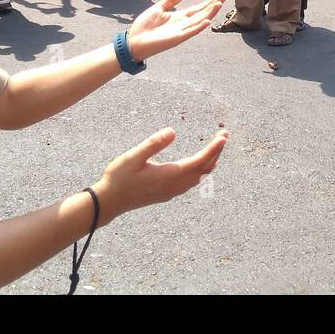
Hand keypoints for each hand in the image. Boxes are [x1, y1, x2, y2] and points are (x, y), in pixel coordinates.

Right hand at [93, 128, 228, 223]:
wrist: (109, 202)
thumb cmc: (119, 178)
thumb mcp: (133, 157)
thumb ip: (153, 144)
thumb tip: (173, 131)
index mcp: (169, 176)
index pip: (199, 161)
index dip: (213, 149)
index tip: (224, 137)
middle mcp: (174, 186)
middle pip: (204, 169)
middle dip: (215, 152)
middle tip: (224, 135)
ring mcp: (172, 192)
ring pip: (199, 178)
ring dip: (210, 162)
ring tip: (216, 147)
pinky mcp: (167, 194)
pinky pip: (192, 183)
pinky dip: (201, 172)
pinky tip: (200, 166)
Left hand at [126, 0, 226, 61]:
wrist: (134, 41)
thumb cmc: (144, 27)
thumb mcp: (158, 8)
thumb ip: (170, 1)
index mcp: (178, 17)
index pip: (197, 9)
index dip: (208, 3)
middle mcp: (182, 24)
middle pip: (201, 14)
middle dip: (213, 6)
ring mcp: (180, 32)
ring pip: (199, 22)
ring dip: (209, 14)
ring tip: (218, 5)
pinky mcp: (176, 38)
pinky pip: (190, 32)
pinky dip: (199, 27)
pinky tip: (207, 21)